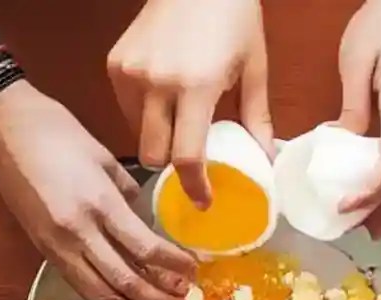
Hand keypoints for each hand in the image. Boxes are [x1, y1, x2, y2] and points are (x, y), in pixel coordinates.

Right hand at [0, 80, 195, 299]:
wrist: (3, 129)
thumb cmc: (58, 134)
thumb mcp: (105, 160)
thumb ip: (127, 198)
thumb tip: (144, 227)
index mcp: (99, 203)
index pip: (144, 248)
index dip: (172, 268)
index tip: (193, 275)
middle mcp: (78, 232)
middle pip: (124, 281)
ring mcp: (57, 246)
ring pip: (100, 294)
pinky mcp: (44, 251)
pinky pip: (80, 287)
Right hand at [108, 0, 272, 206]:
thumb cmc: (233, 18)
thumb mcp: (254, 68)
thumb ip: (257, 119)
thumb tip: (265, 162)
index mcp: (196, 86)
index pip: (187, 157)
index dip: (195, 187)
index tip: (204, 201)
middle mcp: (157, 83)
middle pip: (153, 155)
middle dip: (171, 166)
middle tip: (190, 162)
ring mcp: (131, 73)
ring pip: (136, 134)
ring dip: (157, 139)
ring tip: (178, 123)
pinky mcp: (115, 64)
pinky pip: (126, 109)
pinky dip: (144, 114)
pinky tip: (162, 97)